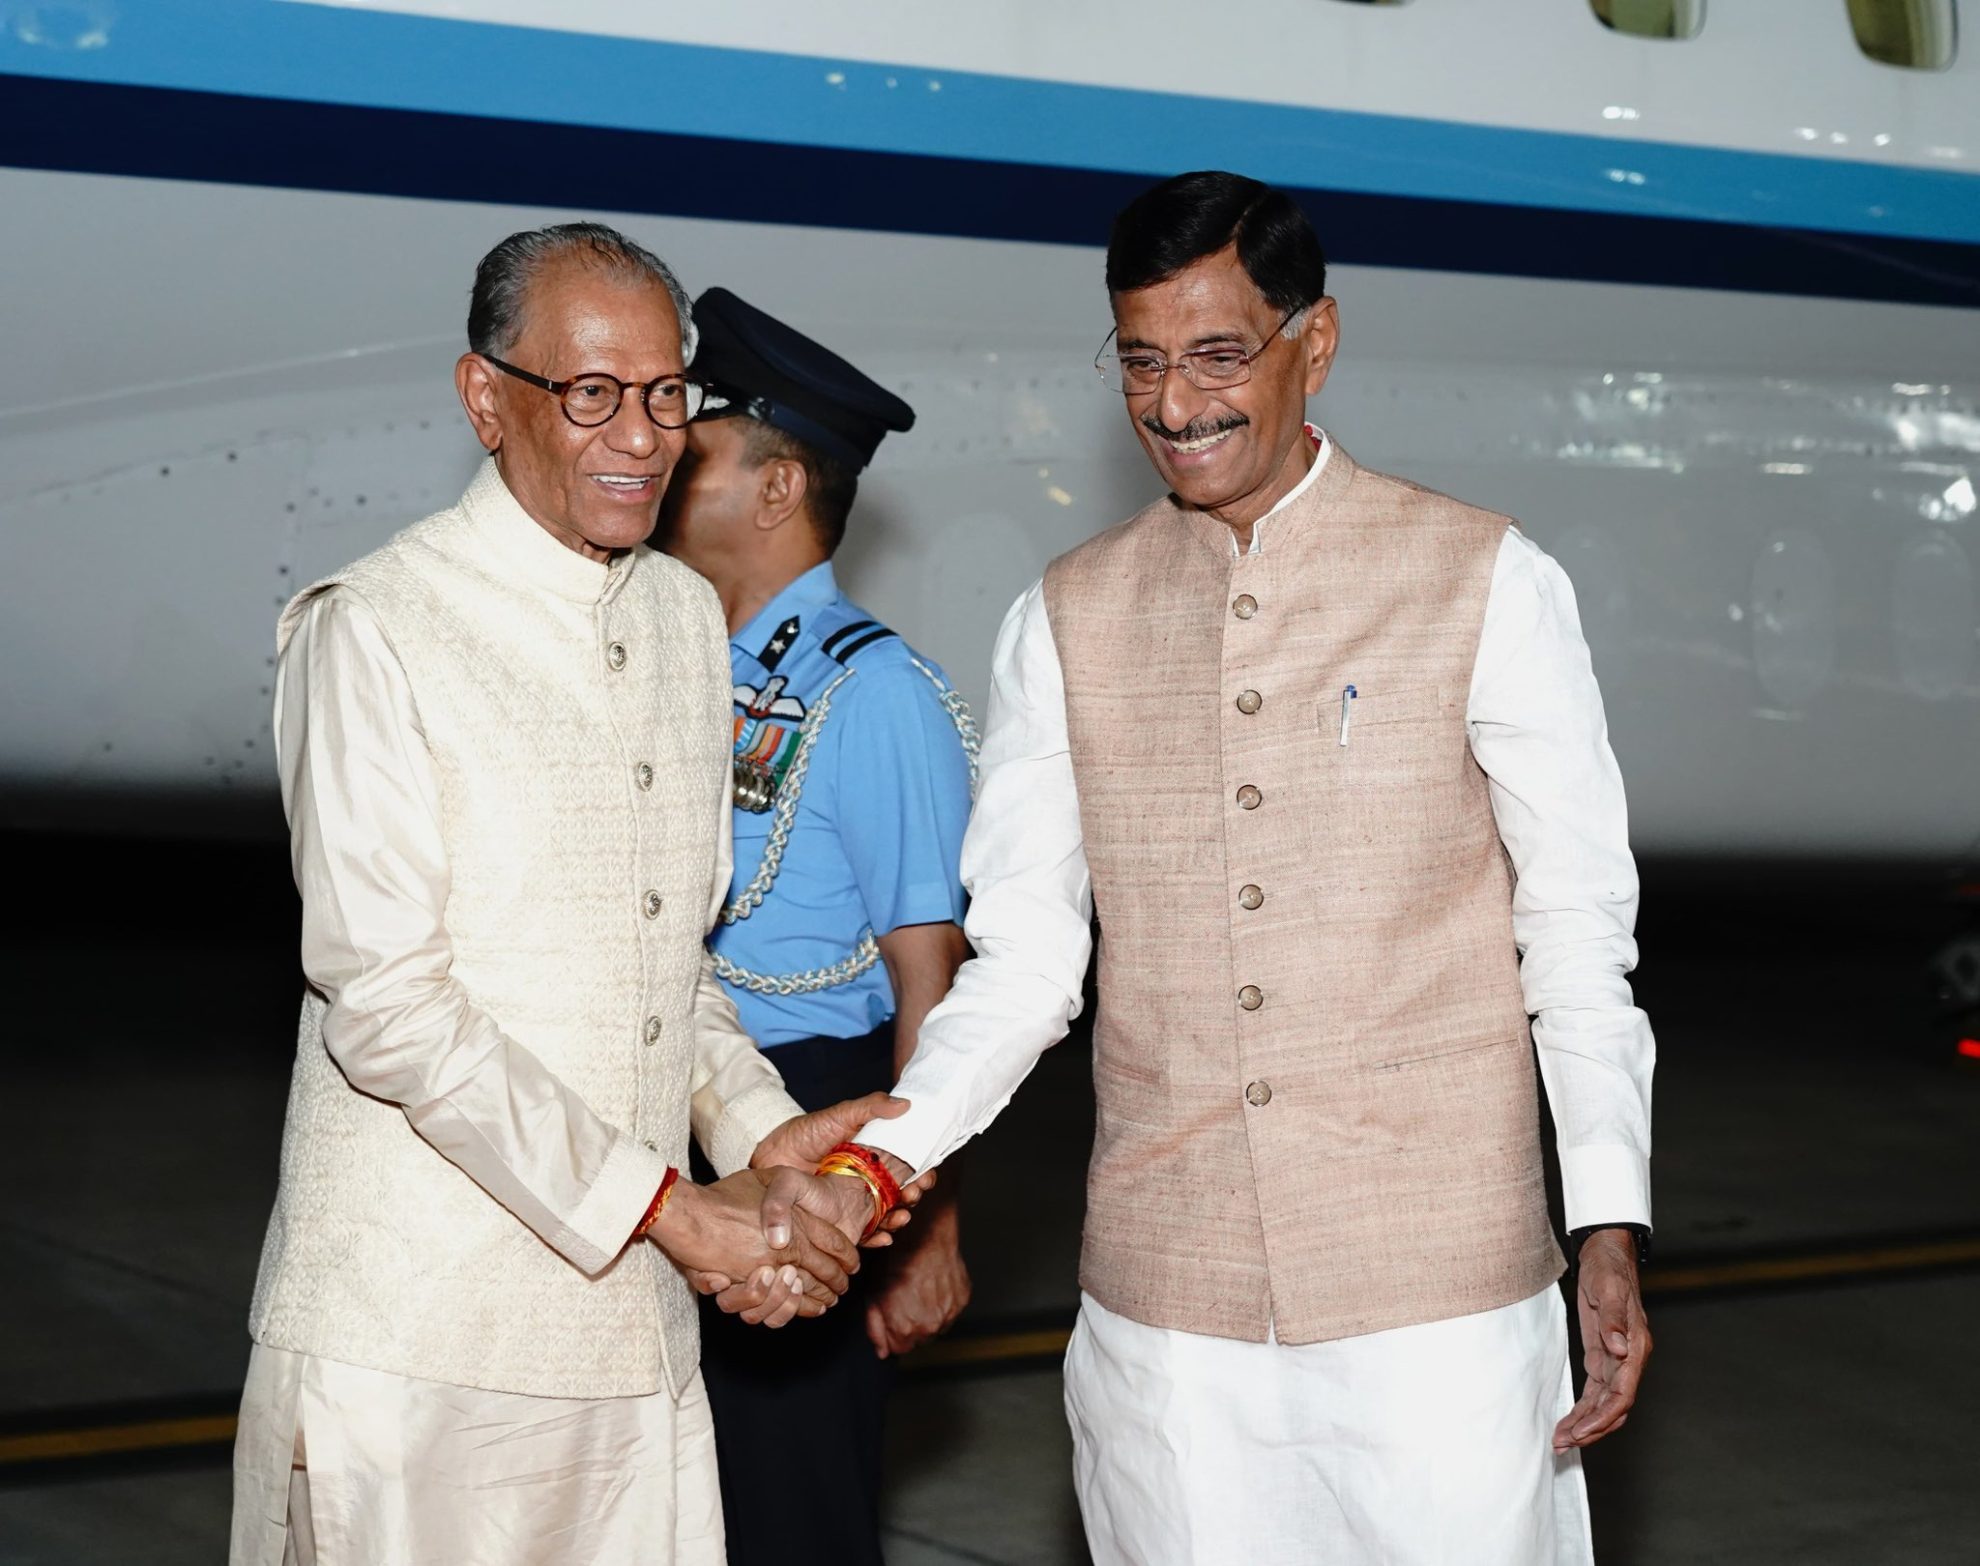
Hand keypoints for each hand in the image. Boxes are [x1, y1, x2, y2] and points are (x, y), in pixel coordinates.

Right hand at [650, 1168, 858, 1327]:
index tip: (852, 1263)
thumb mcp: (763, 1178)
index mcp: (798, 1220)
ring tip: (828, 1301)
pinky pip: (783, 1307)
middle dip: (838, 1280)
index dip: (847, 1254)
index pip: (834, 1241)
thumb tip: (799, 1209)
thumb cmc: (723, 1195)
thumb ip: (783, 1195)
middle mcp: (790, 1246)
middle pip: (827, 1269)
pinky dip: (797, 1310)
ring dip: (820, 1297)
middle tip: (843, 1286)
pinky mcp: (754, 1287)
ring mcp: (772, 1268)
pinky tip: (806, 1309)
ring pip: (807, 1291)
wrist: (691, 1215)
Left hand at [750, 1096, 927, 1245]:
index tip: (925, 1175)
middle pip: (901, 1193)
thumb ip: (870, 1108)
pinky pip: (862, 1234)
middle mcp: (867, 1180)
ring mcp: (853, 1202)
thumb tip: (905, 1105)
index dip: (921, 1172)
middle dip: (913, 1197)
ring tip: (899, 1218)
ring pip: (886, 1215)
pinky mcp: (837, 1221)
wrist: (769, 1156)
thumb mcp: (838, 1116)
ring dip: (898, 1220)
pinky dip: (876, 1239)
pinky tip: (882, 1239)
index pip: (906, 1165)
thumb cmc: (804, 1133)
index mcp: (873, 1155)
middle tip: (912, 1196)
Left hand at [867, 1188, 969, 1358]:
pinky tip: (934, 1286)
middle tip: (906, 1301)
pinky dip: (943, 1303)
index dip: (891, 1335)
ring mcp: (949, 1315)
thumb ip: (875, 1328)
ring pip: (936, 1327)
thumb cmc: (896, 1262)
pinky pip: (951, 1311)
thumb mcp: (873, 1295)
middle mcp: (929, 1328)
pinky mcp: (962, 1301)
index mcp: (904, 1330)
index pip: (898, 1350)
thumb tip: (882, 1351)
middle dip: (910, 1327)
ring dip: (928, 1316)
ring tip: (921, 1292)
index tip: (891, 1318)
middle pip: (918, 1340)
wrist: (923, 1238)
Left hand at [1553, 1228, 1652, 1450]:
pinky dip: (1583, 1410)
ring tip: (1561, 1441)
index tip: (1582, 1432)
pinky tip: (1568, 1423)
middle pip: (1614, 1408)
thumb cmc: (1609, 1269)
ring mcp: (1616, 1361)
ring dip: (1585, 1425)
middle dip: (1591, 1429)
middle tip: (1563, 1444)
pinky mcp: (1602, 1358)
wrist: (1606, 1254)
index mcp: (1636, 1348)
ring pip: (1603, 1405)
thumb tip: (1620, 1349)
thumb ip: (1613, 1320)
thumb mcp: (1608, 1288)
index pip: (1623, 1395)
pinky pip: (1595, 1393)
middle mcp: (1629, 1360)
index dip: (1603, 1418)